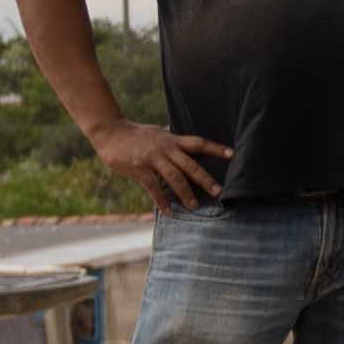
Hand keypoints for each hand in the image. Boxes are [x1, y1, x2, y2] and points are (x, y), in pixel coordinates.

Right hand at [90, 117, 231, 213]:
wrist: (110, 132)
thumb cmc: (137, 135)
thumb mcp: (159, 134)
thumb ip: (173, 142)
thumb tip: (190, 146)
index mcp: (172, 139)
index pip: (198, 143)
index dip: (215, 148)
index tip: (232, 155)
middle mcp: (165, 148)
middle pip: (190, 164)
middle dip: (205, 179)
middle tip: (218, 191)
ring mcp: (152, 159)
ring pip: (174, 177)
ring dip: (185, 193)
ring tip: (194, 207)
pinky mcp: (139, 169)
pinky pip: (153, 187)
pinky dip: (161, 200)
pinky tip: (168, 211)